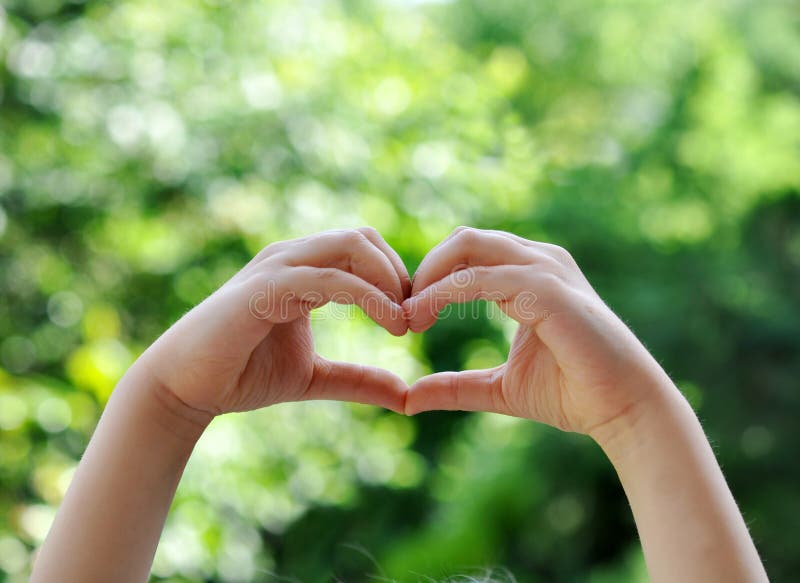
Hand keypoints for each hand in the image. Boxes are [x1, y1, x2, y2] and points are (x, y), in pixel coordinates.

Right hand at [135, 227, 410, 415]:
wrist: (185, 387)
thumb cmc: (243, 374)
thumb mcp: (314, 377)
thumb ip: (358, 379)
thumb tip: (405, 395)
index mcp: (304, 269)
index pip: (364, 248)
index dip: (397, 277)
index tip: (415, 318)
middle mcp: (292, 257)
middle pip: (363, 237)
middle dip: (399, 273)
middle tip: (416, 317)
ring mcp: (277, 267)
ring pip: (350, 246)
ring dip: (389, 280)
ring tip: (406, 322)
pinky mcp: (265, 287)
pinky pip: (329, 277)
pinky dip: (368, 295)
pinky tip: (391, 323)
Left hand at [403, 227, 675, 436]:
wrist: (622, 408)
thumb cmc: (570, 393)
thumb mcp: (499, 388)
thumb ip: (455, 385)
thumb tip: (409, 398)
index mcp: (529, 274)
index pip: (467, 254)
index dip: (430, 279)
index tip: (407, 317)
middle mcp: (538, 261)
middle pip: (463, 239)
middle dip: (424, 270)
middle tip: (401, 311)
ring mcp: (544, 270)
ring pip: (467, 246)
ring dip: (428, 278)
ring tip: (407, 317)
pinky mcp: (546, 289)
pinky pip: (480, 278)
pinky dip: (443, 294)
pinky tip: (421, 317)